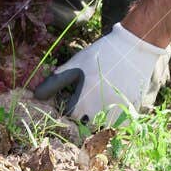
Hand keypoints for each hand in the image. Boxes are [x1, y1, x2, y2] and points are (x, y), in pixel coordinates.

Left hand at [33, 23, 170, 125]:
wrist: (134, 46)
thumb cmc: (101, 54)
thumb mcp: (76, 64)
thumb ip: (56, 81)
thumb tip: (36, 95)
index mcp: (83, 100)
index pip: (71, 114)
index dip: (71, 104)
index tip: (76, 94)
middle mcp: (100, 110)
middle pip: (86, 122)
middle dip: (86, 112)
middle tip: (91, 96)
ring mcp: (117, 112)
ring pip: (104, 124)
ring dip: (101, 116)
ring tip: (103, 98)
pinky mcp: (132, 110)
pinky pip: (120, 123)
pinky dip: (117, 117)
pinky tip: (116, 102)